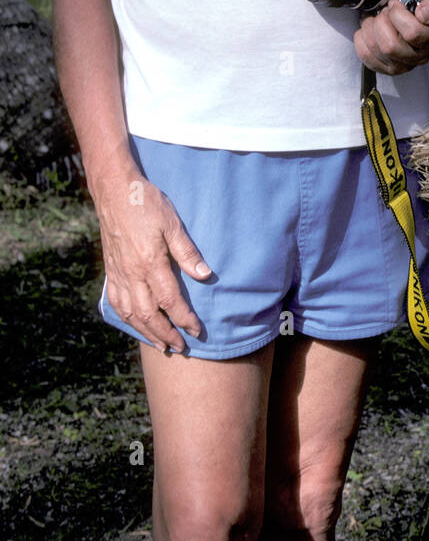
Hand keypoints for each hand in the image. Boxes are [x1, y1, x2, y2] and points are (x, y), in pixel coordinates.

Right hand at [92, 161, 211, 351]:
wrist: (114, 191)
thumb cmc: (147, 204)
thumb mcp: (172, 223)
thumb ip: (187, 251)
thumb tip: (205, 275)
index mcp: (150, 263)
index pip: (170, 301)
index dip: (184, 319)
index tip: (197, 331)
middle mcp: (132, 273)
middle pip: (149, 314)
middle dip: (166, 334)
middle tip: (181, 349)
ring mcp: (119, 273)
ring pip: (131, 313)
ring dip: (146, 332)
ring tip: (160, 344)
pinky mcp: (110, 270)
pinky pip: (116, 301)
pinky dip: (126, 318)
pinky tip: (134, 323)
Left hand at [354, 0, 428, 75]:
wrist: (419, 19)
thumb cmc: (424, 8)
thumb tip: (423, 14)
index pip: (412, 33)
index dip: (398, 15)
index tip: (395, 4)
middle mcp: (420, 56)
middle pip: (390, 46)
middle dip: (381, 23)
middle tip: (384, 12)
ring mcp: (403, 65)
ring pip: (376, 50)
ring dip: (369, 29)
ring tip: (375, 19)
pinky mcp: (388, 69)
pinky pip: (366, 56)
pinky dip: (361, 40)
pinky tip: (368, 31)